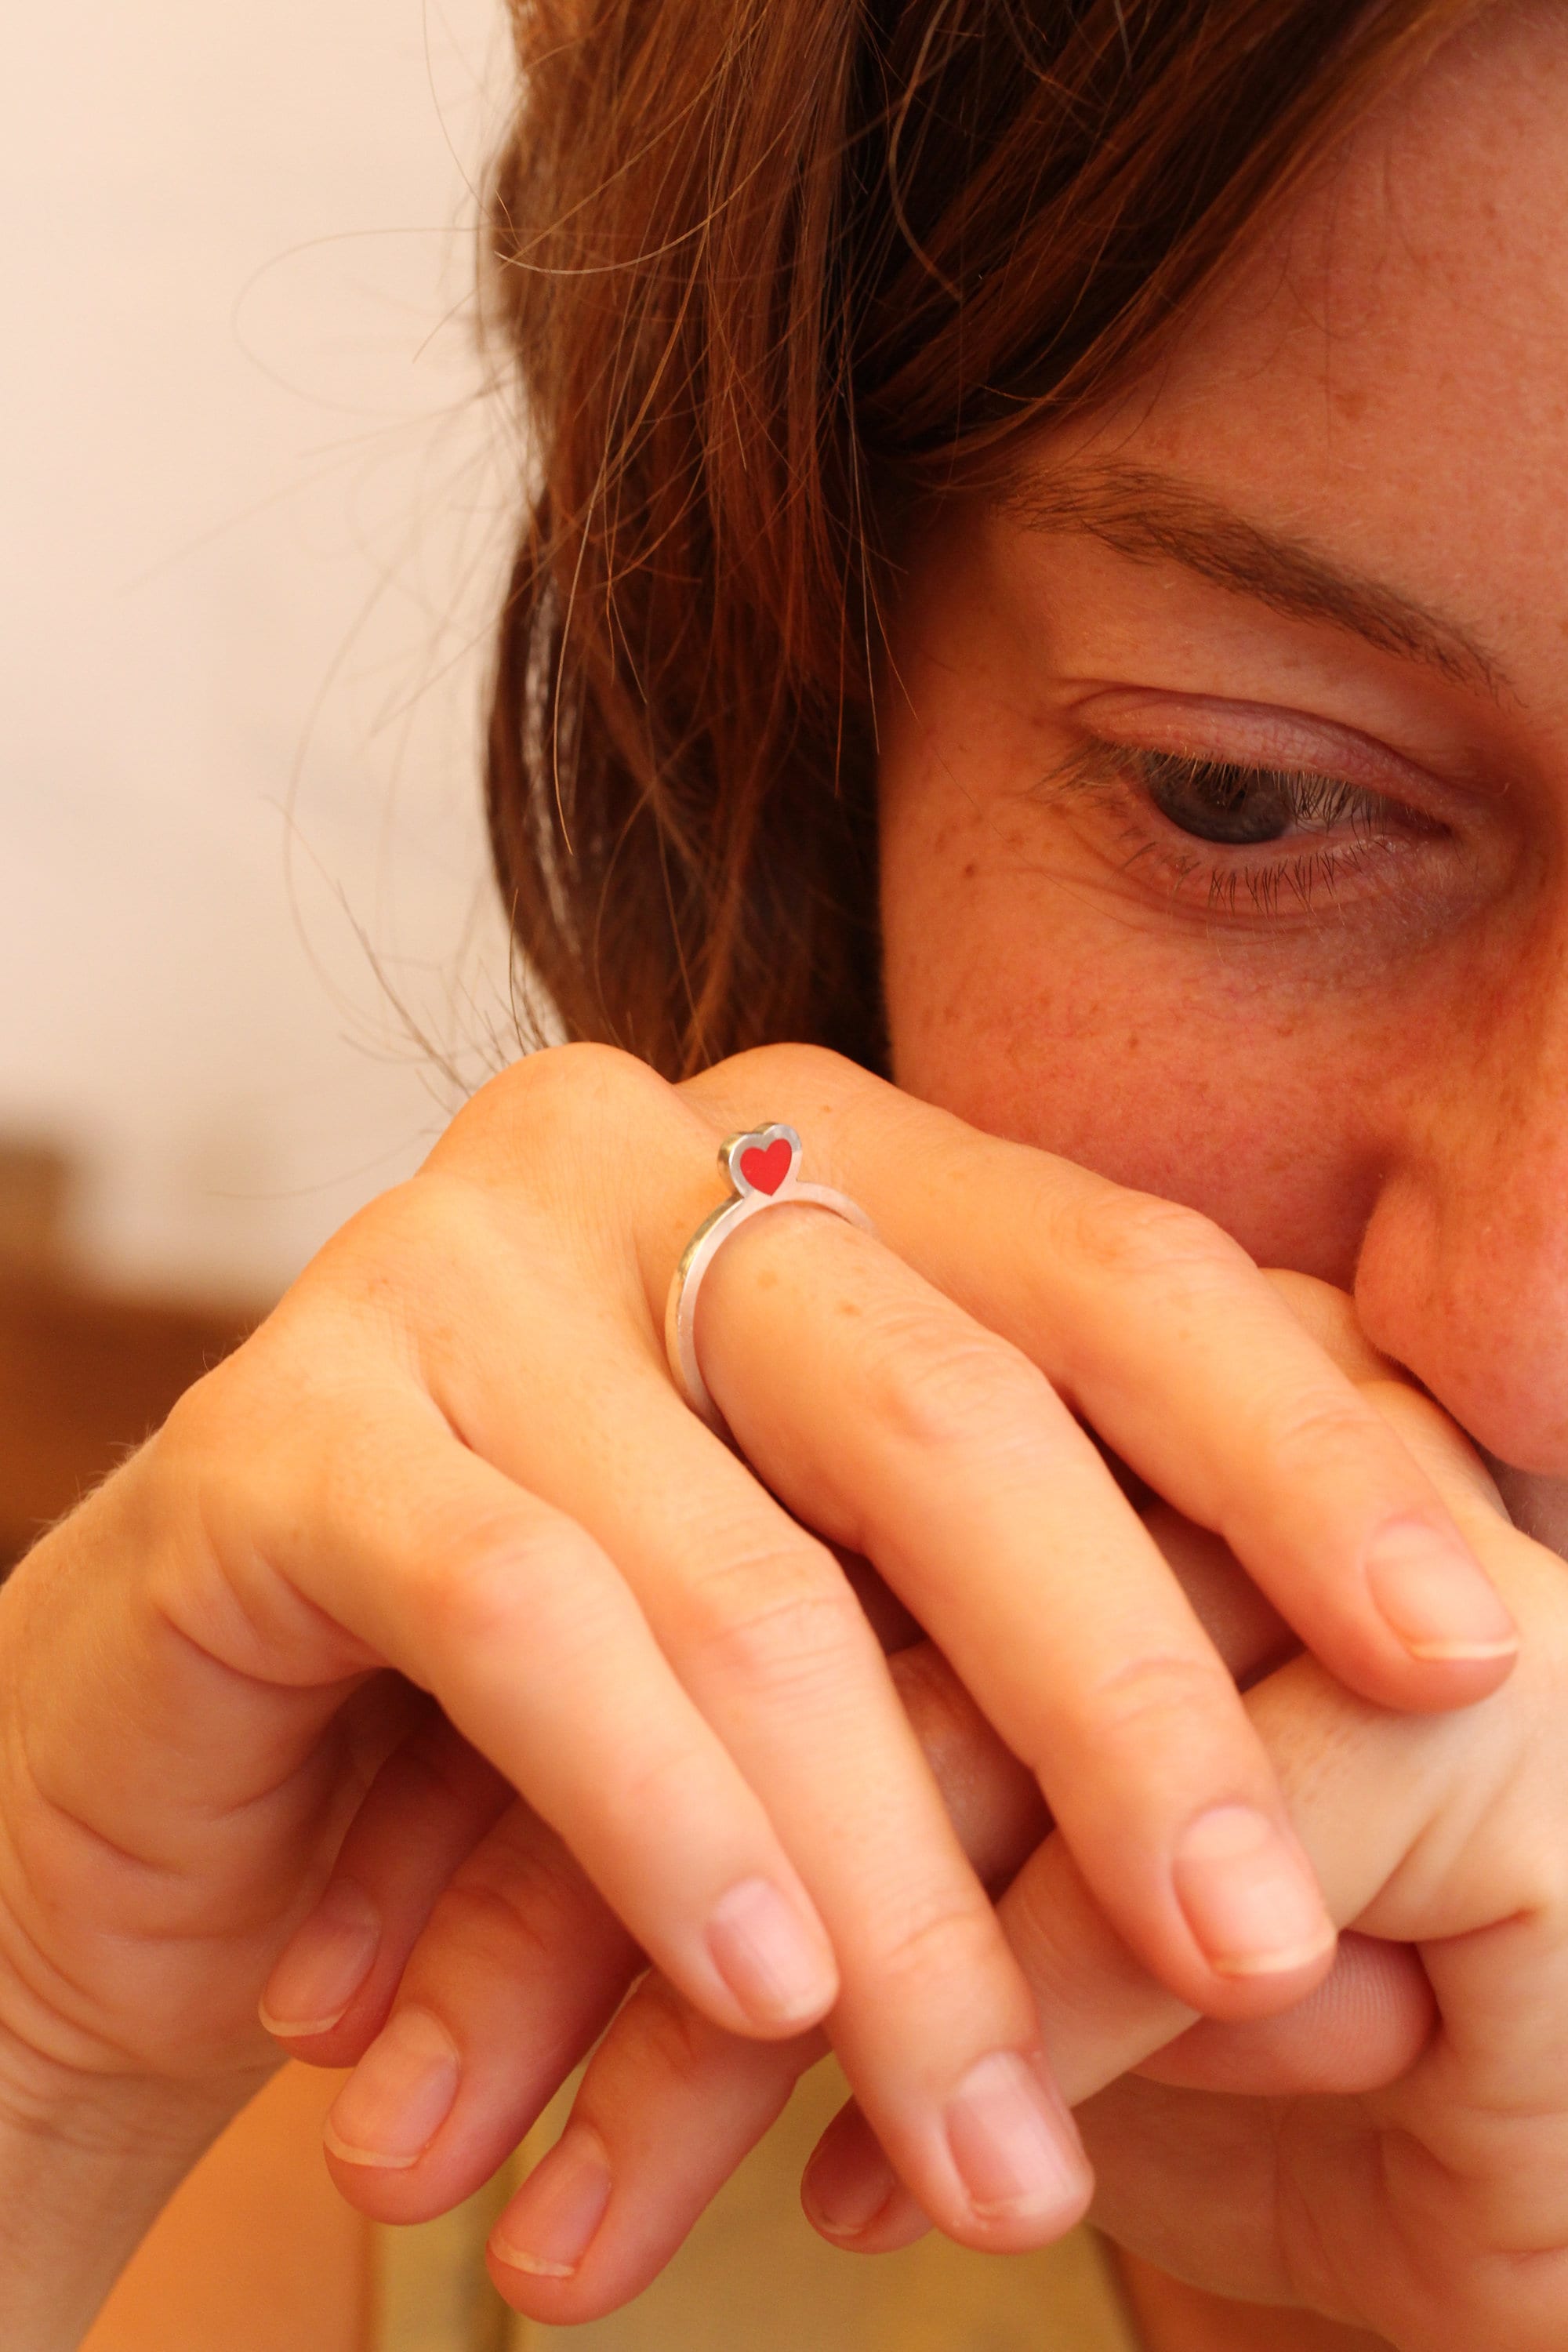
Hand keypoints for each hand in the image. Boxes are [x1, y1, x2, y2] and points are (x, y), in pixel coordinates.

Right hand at [0, 1046, 1510, 2288]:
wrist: (208, 1753)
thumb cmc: (578, 1700)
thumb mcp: (847, 1639)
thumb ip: (1049, 1661)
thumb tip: (1378, 1851)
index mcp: (818, 1155)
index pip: (1115, 1274)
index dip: (1309, 1456)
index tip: (1478, 1653)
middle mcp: (638, 1155)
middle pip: (951, 1410)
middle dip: (1125, 1702)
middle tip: (1254, 1947)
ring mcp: (446, 1266)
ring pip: (745, 1570)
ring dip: (898, 1881)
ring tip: (1002, 2127)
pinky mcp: (285, 1426)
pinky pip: (521, 1618)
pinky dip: (665, 1820)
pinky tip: (767, 1998)